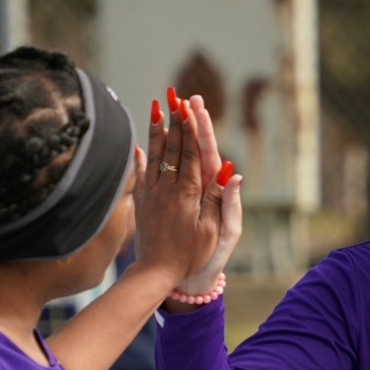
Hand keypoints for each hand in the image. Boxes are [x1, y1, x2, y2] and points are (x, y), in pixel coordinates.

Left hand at [135, 92, 240, 293]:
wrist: (156, 272)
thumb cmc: (191, 254)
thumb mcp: (213, 230)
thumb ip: (218, 199)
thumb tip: (231, 173)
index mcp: (189, 194)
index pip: (192, 153)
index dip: (192, 128)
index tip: (191, 107)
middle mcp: (169, 189)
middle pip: (174, 148)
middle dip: (175, 121)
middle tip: (175, 97)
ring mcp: (153, 194)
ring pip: (155, 155)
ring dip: (156, 130)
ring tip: (156, 108)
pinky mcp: (142, 202)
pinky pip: (140, 174)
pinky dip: (140, 157)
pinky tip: (138, 144)